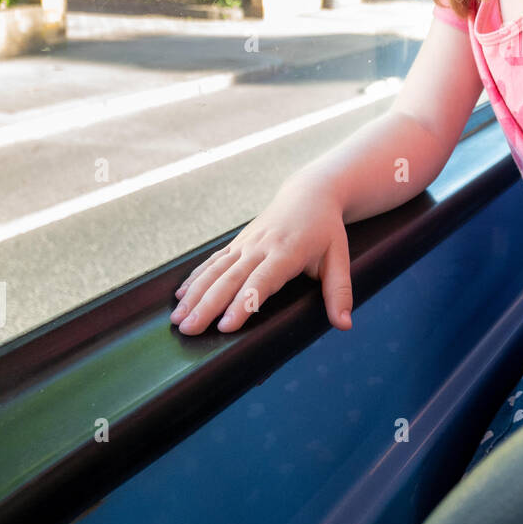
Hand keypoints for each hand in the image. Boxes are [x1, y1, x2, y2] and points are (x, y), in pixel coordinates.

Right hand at [170, 173, 352, 334]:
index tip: (226, 326)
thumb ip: (340, 292)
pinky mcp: (237, 243)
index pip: (262, 282)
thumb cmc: (327, 229)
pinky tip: (180, 296)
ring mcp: (246, 244)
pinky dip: (195, 278)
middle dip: (208, 305)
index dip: (244, 304)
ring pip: (216, 270)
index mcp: (287, 252)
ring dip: (195, 294)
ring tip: (178, 319)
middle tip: (189, 330)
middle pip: (231, 279)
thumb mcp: (339, 258)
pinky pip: (213, 261)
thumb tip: (345, 325)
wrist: (310, 193)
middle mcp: (261, 247)